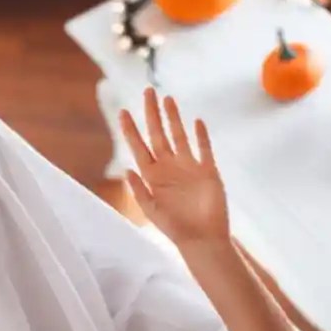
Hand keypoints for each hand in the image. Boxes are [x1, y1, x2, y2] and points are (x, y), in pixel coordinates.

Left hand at [121, 88, 230, 247]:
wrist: (203, 239)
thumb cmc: (175, 228)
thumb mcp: (152, 210)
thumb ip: (139, 191)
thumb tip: (126, 170)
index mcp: (152, 176)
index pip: (139, 147)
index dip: (131, 130)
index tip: (123, 112)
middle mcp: (169, 167)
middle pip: (158, 134)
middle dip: (152, 113)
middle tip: (147, 91)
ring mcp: (189, 167)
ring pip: (179, 136)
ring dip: (174, 118)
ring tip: (167, 99)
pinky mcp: (208, 171)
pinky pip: (204, 149)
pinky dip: (200, 136)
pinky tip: (196, 122)